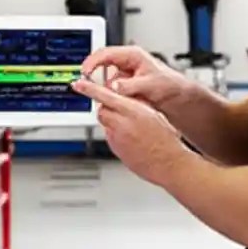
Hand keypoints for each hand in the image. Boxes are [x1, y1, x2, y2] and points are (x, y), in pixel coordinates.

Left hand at [71, 78, 189, 187]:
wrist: (168, 164)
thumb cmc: (166, 140)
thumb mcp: (154, 114)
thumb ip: (137, 105)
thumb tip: (127, 98)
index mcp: (133, 112)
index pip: (105, 96)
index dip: (89, 89)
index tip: (78, 84)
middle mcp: (122, 125)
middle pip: (102, 110)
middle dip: (106, 107)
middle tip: (119, 109)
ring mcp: (117, 139)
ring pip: (106, 124)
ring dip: (113, 122)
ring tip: (131, 128)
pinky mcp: (115, 150)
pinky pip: (110, 137)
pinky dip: (117, 135)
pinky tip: (131, 139)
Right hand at [80, 45, 192, 110]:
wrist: (178, 96)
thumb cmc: (169, 84)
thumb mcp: (150, 84)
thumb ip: (131, 85)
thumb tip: (114, 87)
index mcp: (132, 55)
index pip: (106, 53)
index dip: (92, 62)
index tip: (84, 72)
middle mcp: (126, 62)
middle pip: (101, 64)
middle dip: (93, 75)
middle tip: (86, 85)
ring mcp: (125, 73)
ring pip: (105, 78)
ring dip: (103, 86)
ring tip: (104, 96)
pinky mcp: (125, 84)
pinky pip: (111, 87)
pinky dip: (110, 93)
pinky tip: (114, 100)